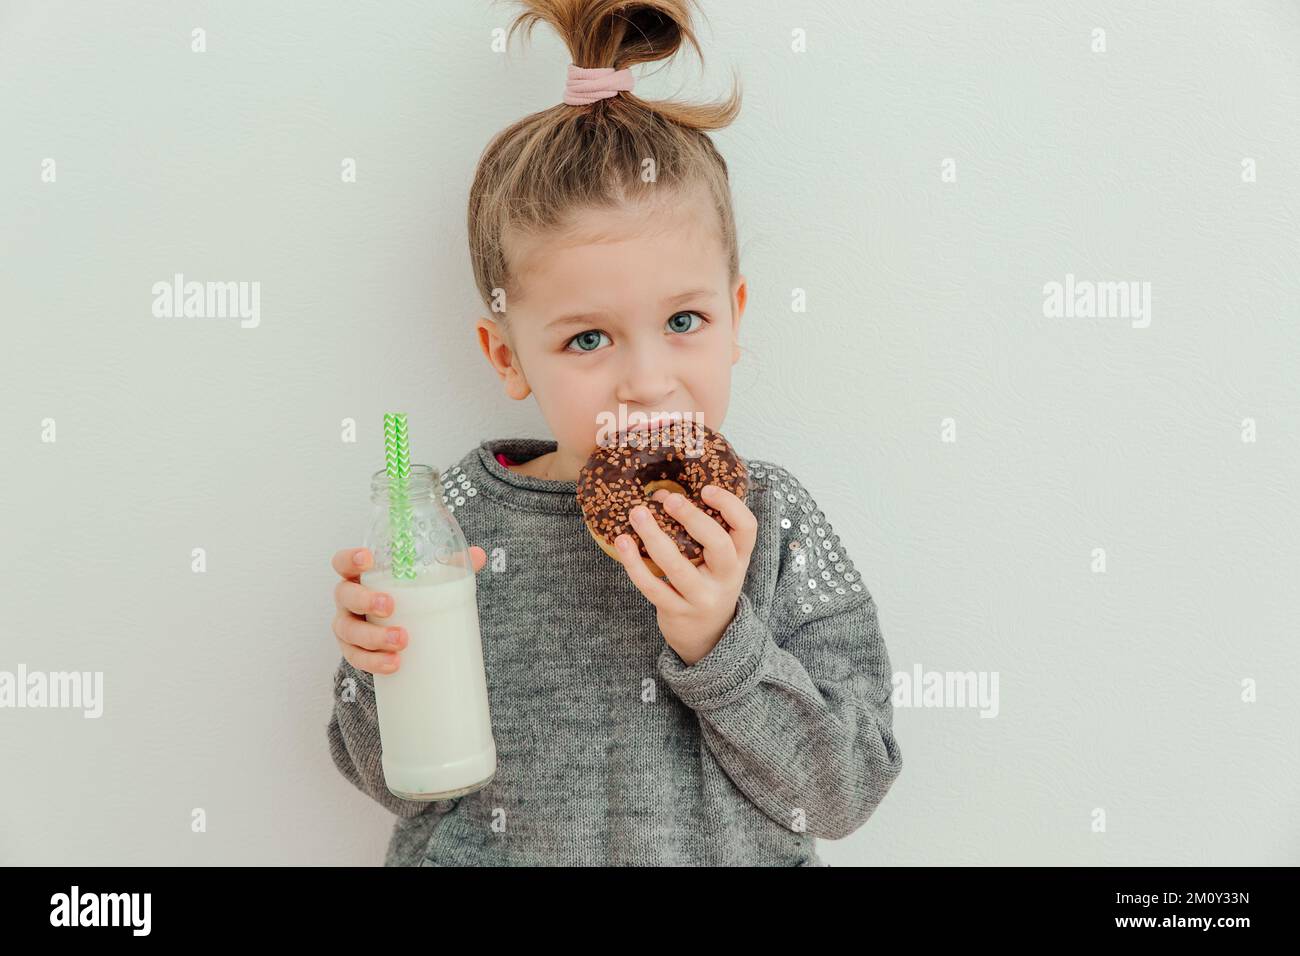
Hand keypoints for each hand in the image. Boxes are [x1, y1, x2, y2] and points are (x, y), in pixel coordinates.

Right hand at [330, 545, 486, 675]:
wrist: (399, 633)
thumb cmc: (409, 597)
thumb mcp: (427, 580)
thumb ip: (451, 565)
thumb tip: (480, 555)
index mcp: (362, 576)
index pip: (343, 562)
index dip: (350, 559)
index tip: (367, 559)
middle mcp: (349, 599)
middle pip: (345, 595)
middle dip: (365, 600)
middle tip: (390, 606)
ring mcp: (348, 626)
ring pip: (348, 630)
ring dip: (373, 637)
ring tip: (402, 641)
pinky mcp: (353, 651)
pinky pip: (356, 658)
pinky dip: (374, 662)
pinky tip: (394, 664)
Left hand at [613, 485, 756, 665]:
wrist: (708, 637)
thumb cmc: (709, 582)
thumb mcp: (720, 560)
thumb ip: (703, 531)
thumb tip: (662, 494)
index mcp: (739, 557)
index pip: (747, 528)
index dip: (730, 505)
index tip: (706, 489)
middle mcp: (726, 577)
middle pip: (718, 545)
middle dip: (693, 519)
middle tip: (668, 499)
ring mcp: (701, 597)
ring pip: (678, 566)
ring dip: (654, 537)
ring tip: (636, 513)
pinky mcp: (676, 611)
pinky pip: (653, 586)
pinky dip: (635, 564)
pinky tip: (622, 543)